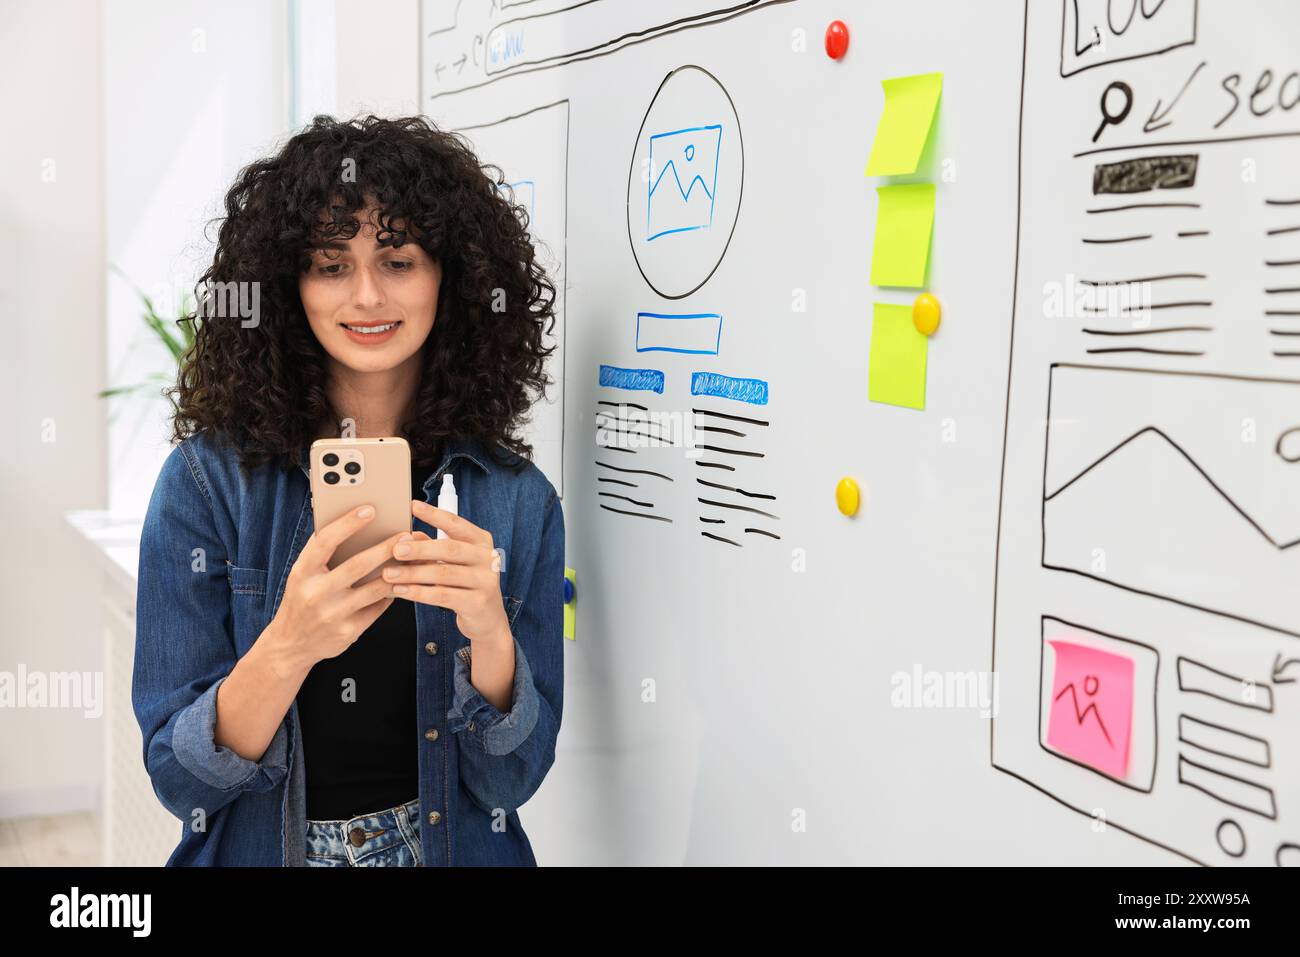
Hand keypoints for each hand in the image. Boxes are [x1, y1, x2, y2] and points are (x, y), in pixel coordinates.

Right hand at [261, 505, 406, 674]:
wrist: (291, 645)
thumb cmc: (302, 599)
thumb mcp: (303, 575)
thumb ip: (323, 553)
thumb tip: (354, 522)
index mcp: (302, 573)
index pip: (325, 542)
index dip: (347, 524)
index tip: (369, 510)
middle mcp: (316, 593)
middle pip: (358, 565)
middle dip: (386, 548)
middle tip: (407, 535)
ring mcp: (333, 615)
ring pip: (375, 588)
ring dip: (399, 571)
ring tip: (414, 557)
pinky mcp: (349, 631)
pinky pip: (379, 607)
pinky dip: (393, 592)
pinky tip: (405, 581)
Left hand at [383, 500, 510, 645]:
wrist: (487, 618)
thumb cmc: (465, 584)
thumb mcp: (452, 563)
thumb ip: (434, 548)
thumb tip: (408, 537)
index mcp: (481, 541)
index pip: (456, 524)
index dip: (434, 515)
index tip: (413, 506)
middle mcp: (487, 558)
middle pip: (450, 549)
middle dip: (420, 549)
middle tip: (396, 549)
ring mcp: (485, 581)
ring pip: (443, 574)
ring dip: (413, 573)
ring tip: (389, 574)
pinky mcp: (477, 603)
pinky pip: (442, 596)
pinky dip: (419, 592)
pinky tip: (401, 590)